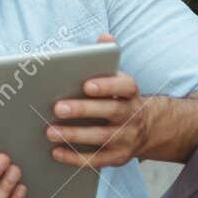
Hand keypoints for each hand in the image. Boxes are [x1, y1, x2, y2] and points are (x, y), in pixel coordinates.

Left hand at [46, 33, 148, 167]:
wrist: (147, 129)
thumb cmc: (119, 98)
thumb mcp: (118, 78)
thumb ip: (107, 58)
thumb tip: (104, 37)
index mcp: (130, 92)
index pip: (124, 86)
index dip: (107, 85)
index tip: (87, 85)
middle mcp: (131, 115)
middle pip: (110, 111)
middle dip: (83, 110)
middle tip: (57, 108)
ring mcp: (126, 137)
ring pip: (101, 137)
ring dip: (75, 135)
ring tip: (50, 132)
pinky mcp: (117, 157)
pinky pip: (97, 160)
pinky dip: (76, 157)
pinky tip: (56, 152)